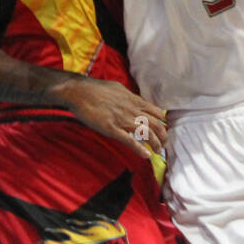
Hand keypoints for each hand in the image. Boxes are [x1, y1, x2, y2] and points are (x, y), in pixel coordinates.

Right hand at [51, 77, 166, 159]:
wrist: (79, 91)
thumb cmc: (96, 89)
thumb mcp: (119, 88)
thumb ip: (129, 96)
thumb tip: (136, 100)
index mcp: (134, 100)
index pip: (157, 112)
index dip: (163, 122)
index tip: (163, 129)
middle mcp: (132, 110)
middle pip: (156, 124)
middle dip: (163, 136)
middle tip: (163, 144)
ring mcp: (122, 120)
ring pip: (147, 133)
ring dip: (155, 144)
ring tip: (157, 151)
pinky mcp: (112, 129)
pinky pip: (129, 140)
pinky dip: (139, 149)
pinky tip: (146, 155)